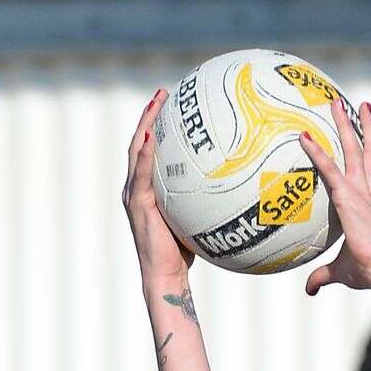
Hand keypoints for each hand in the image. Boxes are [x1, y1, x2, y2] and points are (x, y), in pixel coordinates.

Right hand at [123, 90, 194, 285]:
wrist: (166, 278)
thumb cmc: (185, 255)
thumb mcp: (197, 220)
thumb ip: (205, 201)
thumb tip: (236, 187)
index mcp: (148, 188)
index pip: (150, 150)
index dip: (156, 125)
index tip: (170, 104)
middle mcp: (136, 186)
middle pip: (139, 141)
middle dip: (149, 114)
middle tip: (163, 92)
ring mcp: (134, 194)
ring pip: (136, 149)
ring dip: (145, 123)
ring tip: (156, 101)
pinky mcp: (138, 204)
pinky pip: (141, 172)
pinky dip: (145, 153)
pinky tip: (151, 135)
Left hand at [299, 98, 370, 296]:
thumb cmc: (368, 273)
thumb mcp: (342, 272)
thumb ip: (323, 275)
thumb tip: (309, 289)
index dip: (370, 162)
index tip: (369, 146)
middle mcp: (369, 192)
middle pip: (368, 151)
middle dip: (363, 127)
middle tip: (359, 107)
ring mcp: (360, 190)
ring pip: (354, 148)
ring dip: (345, 124)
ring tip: (337, 101)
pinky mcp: (348, 194)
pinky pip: (328, 167)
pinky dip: (314, 150)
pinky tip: (302, 135)